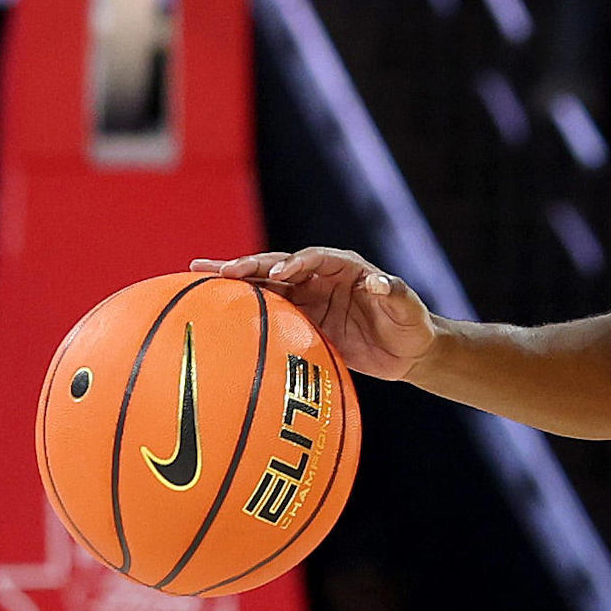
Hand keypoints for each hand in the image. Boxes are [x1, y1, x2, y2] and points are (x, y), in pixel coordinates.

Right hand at [191, 246, 437, 382]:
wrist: (409, 351)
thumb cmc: (412, 325)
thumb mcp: (409, 309)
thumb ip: (395, 293)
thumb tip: (378, 282)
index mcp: (345, 268)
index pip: (313, 259)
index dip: (295, 264)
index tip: (277, 275)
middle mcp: (320, 277)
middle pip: (279, 266)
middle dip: (249, 265)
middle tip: (217, 269)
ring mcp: (308, 297)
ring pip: (265, 284)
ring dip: (234, 280)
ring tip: (198, 274)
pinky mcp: (301, 319)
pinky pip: (267, 310)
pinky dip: (242, 306)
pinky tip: (214, 306)